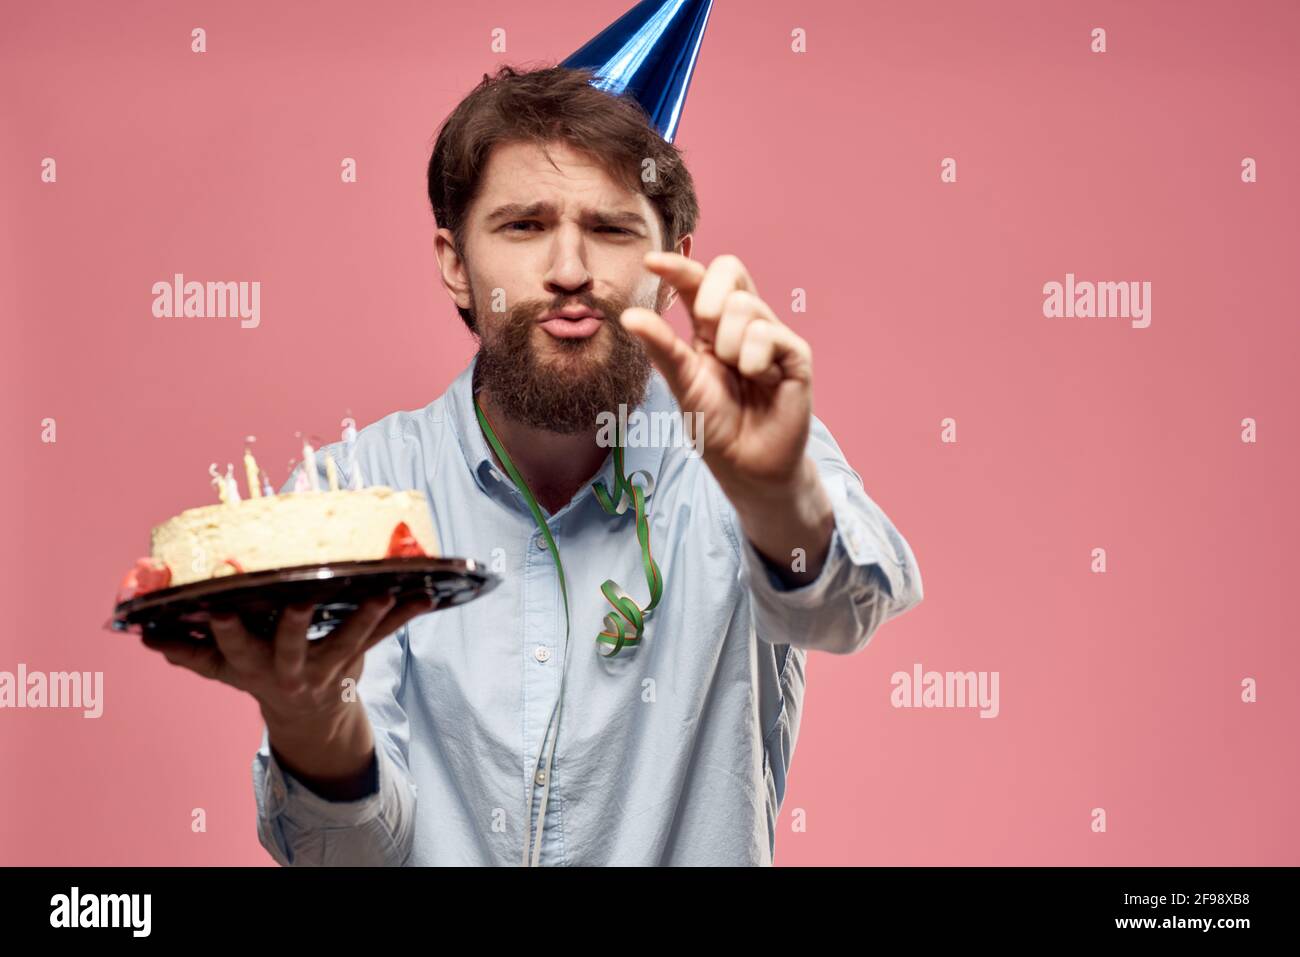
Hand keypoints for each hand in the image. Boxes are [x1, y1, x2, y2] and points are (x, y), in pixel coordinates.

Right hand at [139, 595, 431, 726]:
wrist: (308, 716)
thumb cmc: (258, 674)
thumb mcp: (221, 669)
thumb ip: (187, 650)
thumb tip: (144, 632)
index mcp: (251, 664)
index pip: (232, 646)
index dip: (225, 629)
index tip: (217, 606)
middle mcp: (290, 668)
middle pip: (290, 647)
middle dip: (294, 625)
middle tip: (300, 598)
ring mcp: (328, 665)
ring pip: (348, 641)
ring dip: (365, 618)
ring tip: (383, 594)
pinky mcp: (357, 656)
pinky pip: (384, 635)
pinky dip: (404, 615)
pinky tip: (423, 595)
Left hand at [620, 252, 813, 493]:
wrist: (746, 464)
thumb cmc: (715, 423)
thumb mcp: (682, 382)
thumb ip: (662, 348)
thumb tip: (629, 316)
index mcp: (712, 325)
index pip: (698, 280)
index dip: (678, 266)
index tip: (650, 262)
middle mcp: (743, 322)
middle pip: (729, 269)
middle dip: (708, 298)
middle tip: (706, 336)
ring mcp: (772, 335)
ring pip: (745, 306)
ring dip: (729, 346)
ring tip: (738, 375)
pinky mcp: (796, 355)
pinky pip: (768, 335)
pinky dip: (754, 360)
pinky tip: (761, 380)